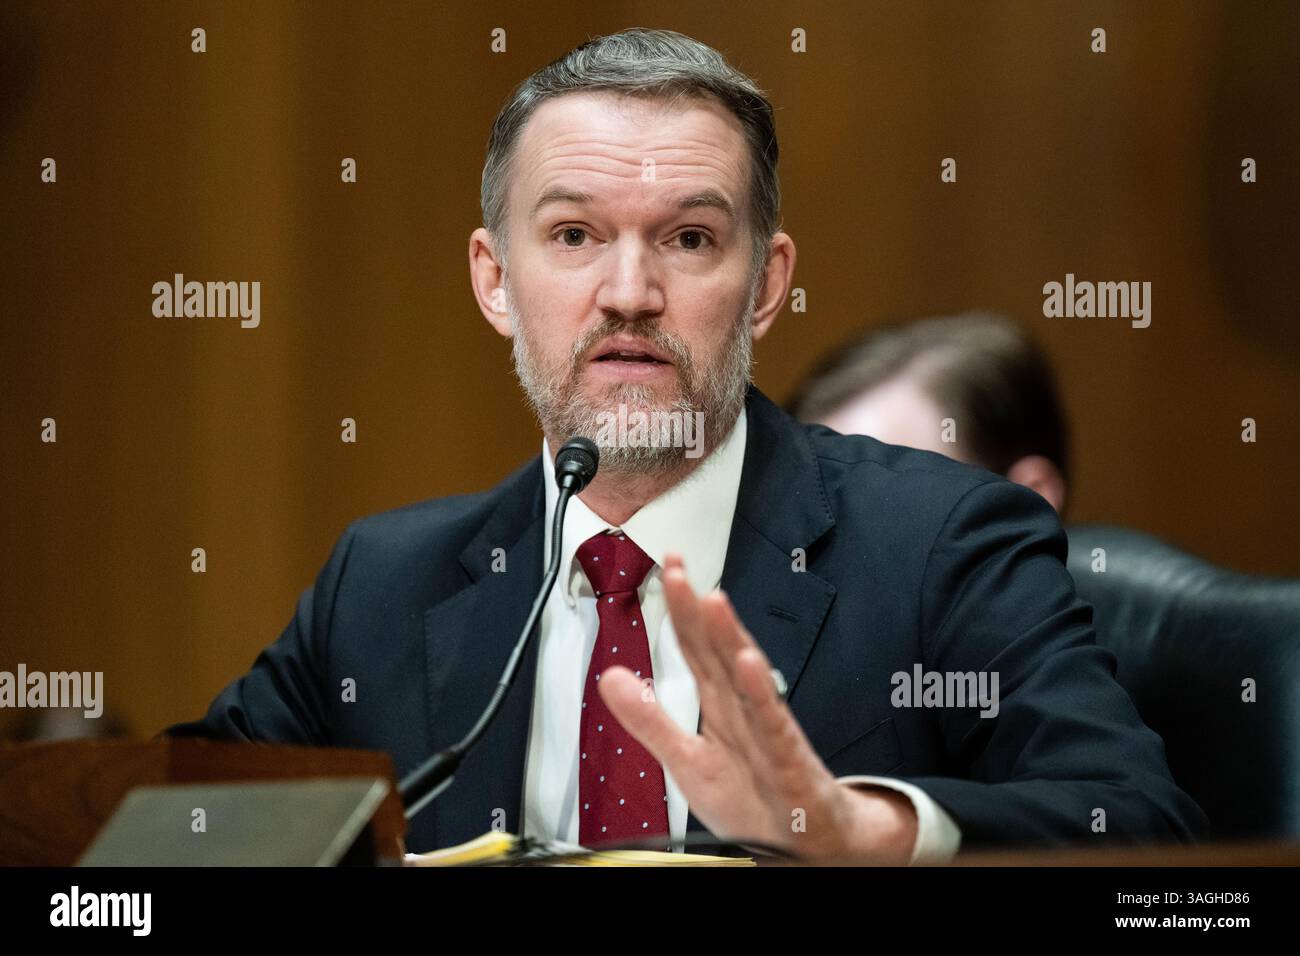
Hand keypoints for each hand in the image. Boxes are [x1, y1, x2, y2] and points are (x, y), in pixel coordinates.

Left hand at [596, 554, 916, 862]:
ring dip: (731, 639)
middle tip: (679, 570)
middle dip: (698, 610)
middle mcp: (744, 709)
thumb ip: (649, 719)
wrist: (809, 846)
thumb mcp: (686, 760)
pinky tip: (752, 665)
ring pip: (746, 679)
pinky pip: (774, 725)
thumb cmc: (754, 801)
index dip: (679, 610)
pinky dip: (763, 696)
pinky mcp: (788, 761)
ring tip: (712, 601)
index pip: (697, 648)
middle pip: (719, 651)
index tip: (669, 568)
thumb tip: (609, 678)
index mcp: (721, 705)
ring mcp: (768, 731)